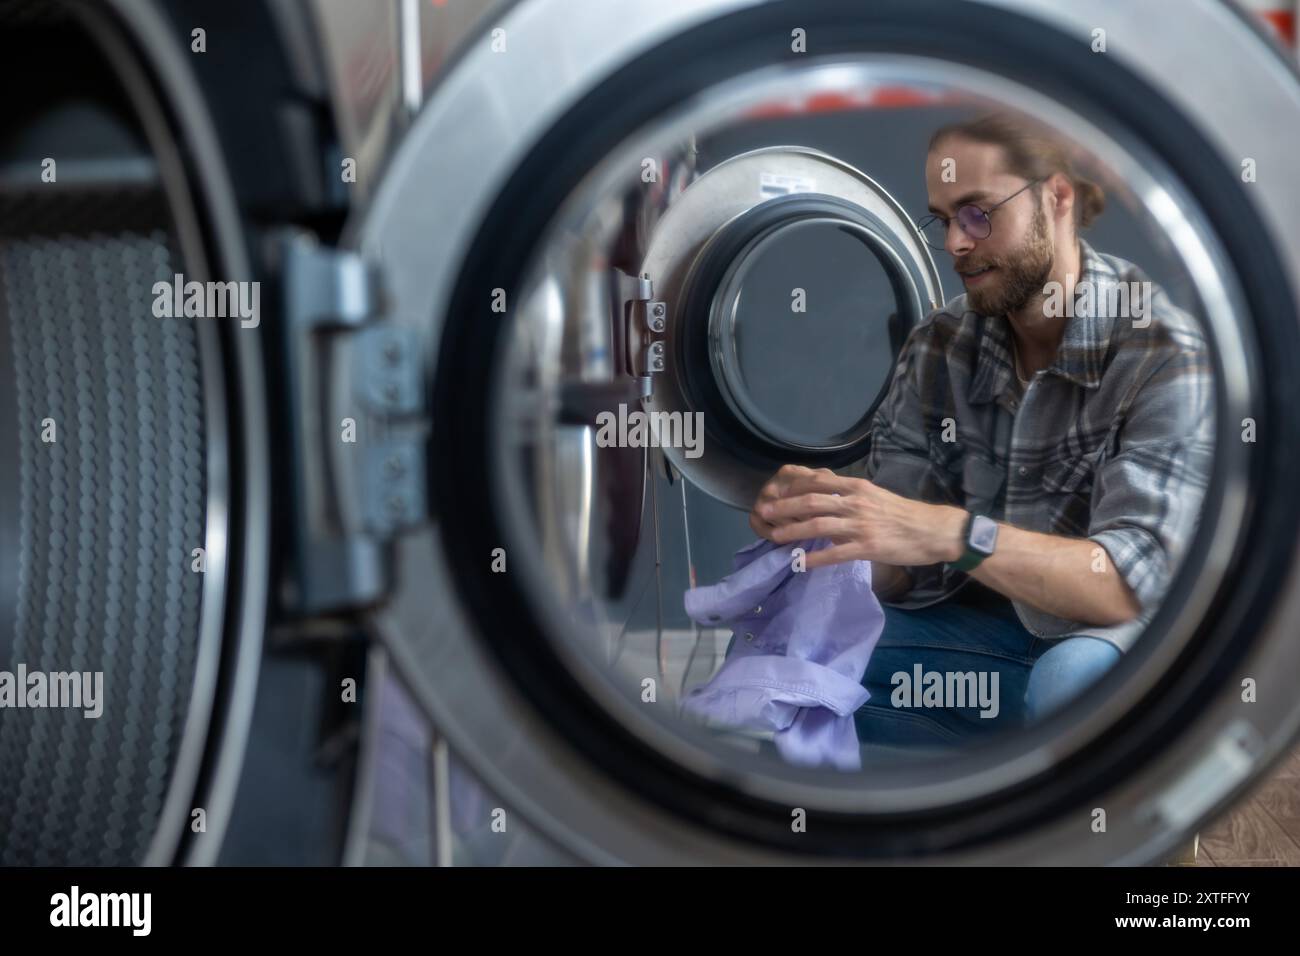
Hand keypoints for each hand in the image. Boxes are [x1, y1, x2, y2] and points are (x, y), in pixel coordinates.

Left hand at [754, 465, 967, 569]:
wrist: (931, 530)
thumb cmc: (901, 513)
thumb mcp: (873, 495)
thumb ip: (849, 494)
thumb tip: (822, 494)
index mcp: (856, 487)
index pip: (818, 480)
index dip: (793, 486)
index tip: (775, 491)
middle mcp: (856, 503)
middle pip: (812, 501)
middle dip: (785, 507)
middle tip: (765, 513)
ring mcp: (861, 526)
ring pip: (819, 526)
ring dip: (794, 531)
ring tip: (775, 537)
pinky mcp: (868, 547)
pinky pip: (836, 553)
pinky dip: (815, 558)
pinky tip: (800, 563)